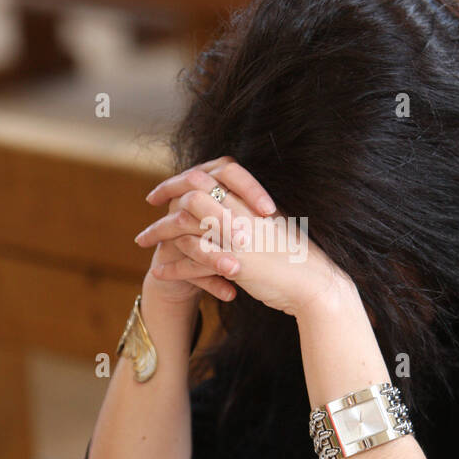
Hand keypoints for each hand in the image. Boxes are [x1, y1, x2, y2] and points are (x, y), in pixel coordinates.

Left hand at [136, 157, 351, 318]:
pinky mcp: (233, 262)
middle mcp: (241, 212)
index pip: (210, 174)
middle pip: (191, 192)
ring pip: (184, 223)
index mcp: (251, 200)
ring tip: (141, 240)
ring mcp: (236, 236)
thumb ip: (250, 213)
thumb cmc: (299, 258)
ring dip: (158, 231)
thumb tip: (230, 205)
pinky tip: (159, 270)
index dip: (185, 177)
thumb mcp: (273, 226)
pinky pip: (191, 259)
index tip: (170, 187)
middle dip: (166, 193)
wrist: (316, 284)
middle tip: (150, 202)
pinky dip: (172, 265)